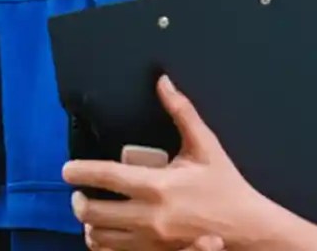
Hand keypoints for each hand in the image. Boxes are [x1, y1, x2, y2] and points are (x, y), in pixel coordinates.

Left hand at [64, 76, 281, 249]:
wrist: (250, 230)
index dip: (79, 171)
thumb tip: (163, 82)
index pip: (106, 177)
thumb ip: (182, 112)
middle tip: (78, 192)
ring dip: (90, 224)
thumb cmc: (226, 187)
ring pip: (100, 237)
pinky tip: (106, 233)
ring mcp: (151, 241)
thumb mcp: (206, 146)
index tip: (66, 169)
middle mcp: (149, 216)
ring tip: (91, 213)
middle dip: (78, 201)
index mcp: (157, 186)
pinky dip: (105, 244)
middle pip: (93, 212)